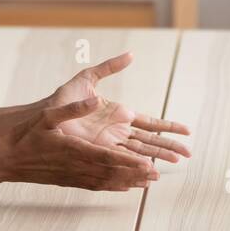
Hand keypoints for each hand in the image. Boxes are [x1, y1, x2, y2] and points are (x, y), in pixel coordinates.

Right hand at [0, 98, 159, 191]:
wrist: (6, 160)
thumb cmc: (26, 136)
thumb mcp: (48, 115)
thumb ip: (74, 109)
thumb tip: (96, 100)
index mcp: (74, 149)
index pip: (107, 157)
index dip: (129, 162)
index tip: (147, 163)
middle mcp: (76, 166)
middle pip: (112, 172)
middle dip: (135, 174)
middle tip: (157, 175)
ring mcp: (73, 176)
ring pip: (106, 182)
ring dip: (128, 182)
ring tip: (148, 183)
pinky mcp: (68, 181)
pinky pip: (95, 186)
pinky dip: (112, 187)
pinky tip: (124, 188)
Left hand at [47, 52, 191, 162]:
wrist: (40, 116)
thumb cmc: (61, 99)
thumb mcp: (87, 78)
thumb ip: (109, 67)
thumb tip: (131, 55)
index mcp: (119, 114)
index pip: (150, 122)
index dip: (168, 126)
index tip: (186, 130)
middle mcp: (117, 131)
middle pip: (150, 140)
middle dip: (170, 146)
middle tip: (189, 152)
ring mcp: (108, 144)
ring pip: (139, 153)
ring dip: (157, 158)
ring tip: (176, 163)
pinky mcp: (97, 153)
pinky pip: (120, 162)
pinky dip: (135, 168)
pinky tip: (147, 175)